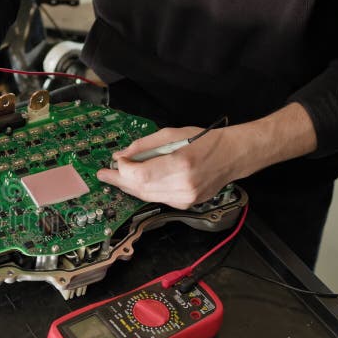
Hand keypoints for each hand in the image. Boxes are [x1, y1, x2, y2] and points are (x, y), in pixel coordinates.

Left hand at [96, 126, 240, 208]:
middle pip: (140, 188)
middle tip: (104, 174)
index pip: (140, 175)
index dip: (123, 170)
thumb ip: (143, 146)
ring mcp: (185, 198)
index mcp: (181, 164)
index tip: (116, 161)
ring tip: (115, 178)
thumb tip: (121, 155)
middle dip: (119, 180)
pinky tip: (136, 183)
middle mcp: (183, 185)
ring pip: (146, 196)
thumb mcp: (172, 134)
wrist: (233, 156)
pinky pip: (157, 198)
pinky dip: (144, 190)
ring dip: (128, 187)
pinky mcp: (185, 204)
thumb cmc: (205, 141)